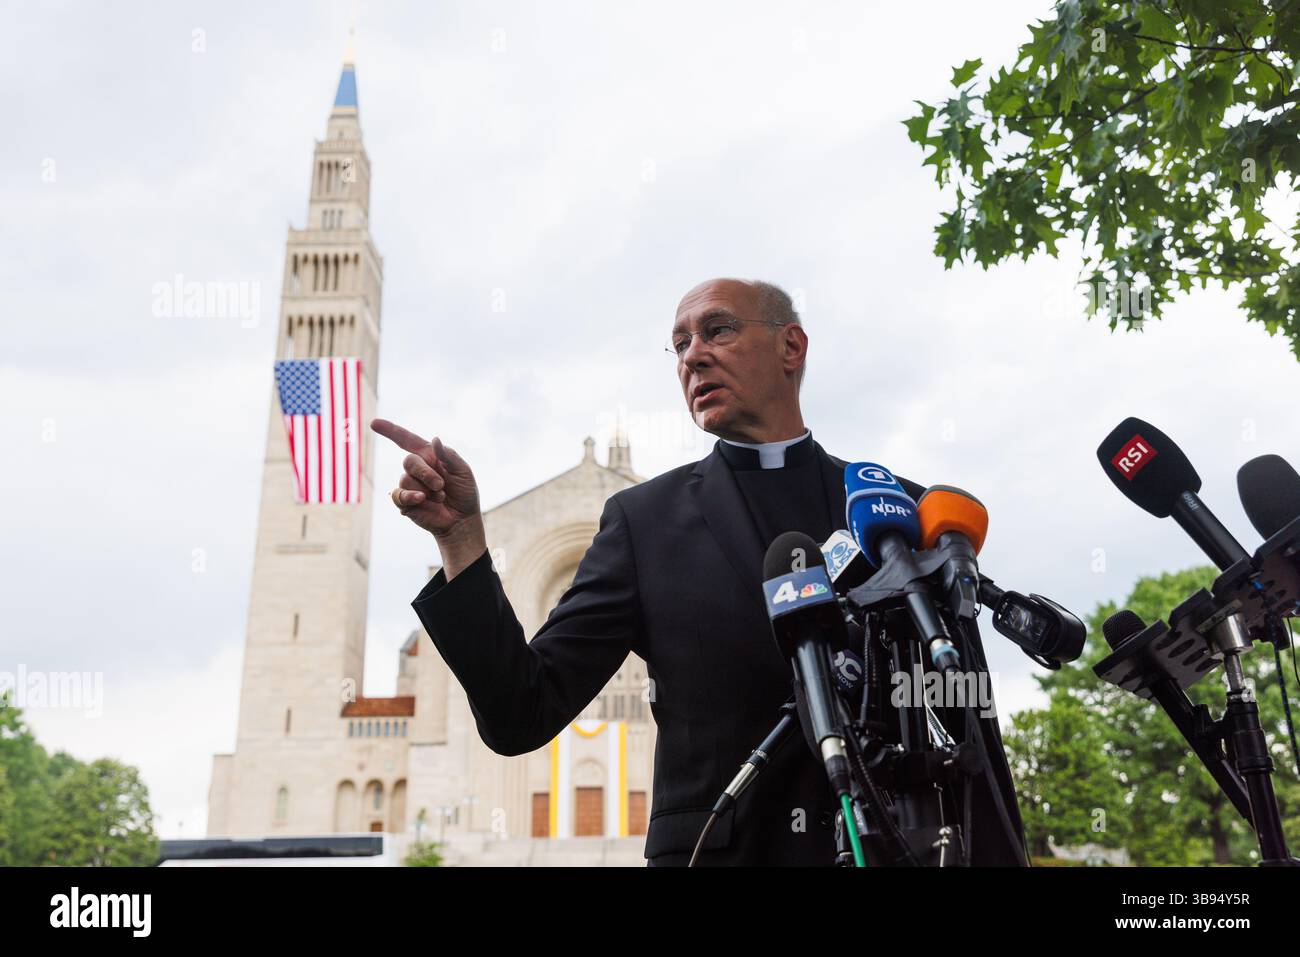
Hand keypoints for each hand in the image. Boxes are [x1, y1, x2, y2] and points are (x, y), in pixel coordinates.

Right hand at [370, 418, 481, 543]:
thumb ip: (449, 455)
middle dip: (426, 473)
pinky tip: (421, 499)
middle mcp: (417, 469)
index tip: (374, 423)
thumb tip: (434, 439)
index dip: (390, 430)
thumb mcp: (463, 471)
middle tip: (441, 486)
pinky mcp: (405, 502)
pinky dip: (410, 497)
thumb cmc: (464, 492)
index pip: (406, 439)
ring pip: (405, 479)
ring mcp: (409, 485)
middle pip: (409, 462)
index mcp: (429, 456)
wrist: (462, 519)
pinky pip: (398, 495)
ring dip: (426, 489)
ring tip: (440, 497)